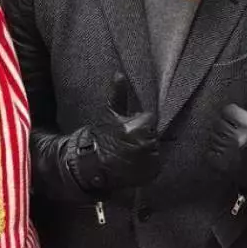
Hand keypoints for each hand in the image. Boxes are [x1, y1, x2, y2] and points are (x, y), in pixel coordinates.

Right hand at [75, 73, 159, 192]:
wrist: (91, 163)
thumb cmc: (100, 136)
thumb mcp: (110, 113)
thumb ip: (119, 93)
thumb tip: (119, 74)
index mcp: (139, 125)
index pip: (150, 120)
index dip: (140, 125)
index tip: (130, 129)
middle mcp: (146, 142)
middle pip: (153, 135)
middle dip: (143, 138)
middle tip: (128, 143)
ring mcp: (149, 159)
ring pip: (155, 150)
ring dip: (146, 152)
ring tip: (130, 155)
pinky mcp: (150, 173)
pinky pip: (155, 167)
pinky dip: (148, 167)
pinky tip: (134, 165)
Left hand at [205, 103, 246, 194]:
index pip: (229, 110)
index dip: (234, 114)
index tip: (242, 122)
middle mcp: (240, 137)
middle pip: (220, 121)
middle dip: (227, 125)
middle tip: (237, 134)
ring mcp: (228, 151)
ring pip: (215, 133)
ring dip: (221, 137)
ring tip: (233, 144)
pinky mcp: (218, 161)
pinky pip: (210, 148)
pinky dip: (216, 150)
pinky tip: (228, 153)